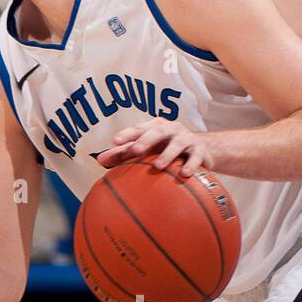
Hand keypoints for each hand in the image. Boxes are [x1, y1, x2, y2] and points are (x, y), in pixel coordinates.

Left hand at [95, 119, 213, 176]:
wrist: (202, 148)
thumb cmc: (166, 148)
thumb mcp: (147, 148)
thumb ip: (124, 154)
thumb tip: (99, 160)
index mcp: (155, 127)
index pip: (139, 128)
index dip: (127, 134)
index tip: (115, 141)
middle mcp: (171, 129)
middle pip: (157, 132)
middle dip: (146, 140)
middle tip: (135, 150)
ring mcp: (186, 138)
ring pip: (177, 144)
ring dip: (167, 154)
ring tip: (158, 166)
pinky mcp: (200, 150)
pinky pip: (196, 157)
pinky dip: (191, 165)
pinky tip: (185, 174)